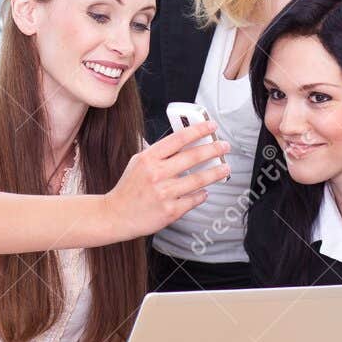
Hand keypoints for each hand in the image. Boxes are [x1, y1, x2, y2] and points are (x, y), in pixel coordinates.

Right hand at [108, 121, 230, 236]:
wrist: (116, 215)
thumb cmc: (129, 188)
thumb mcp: (138, 162)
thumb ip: (159, 153)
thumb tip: (184, 143)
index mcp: (149, 158)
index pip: (179, 138)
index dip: (199, 130)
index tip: (211, 127)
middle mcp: (157, 174)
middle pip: (193, 156)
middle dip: (214, 149)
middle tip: (224, 147)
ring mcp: (164, 193)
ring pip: (199, 179)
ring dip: (216, 172)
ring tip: (224, 168)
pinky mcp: (170, 211)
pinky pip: (194, 199)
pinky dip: (202, 194)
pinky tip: (204, 191)